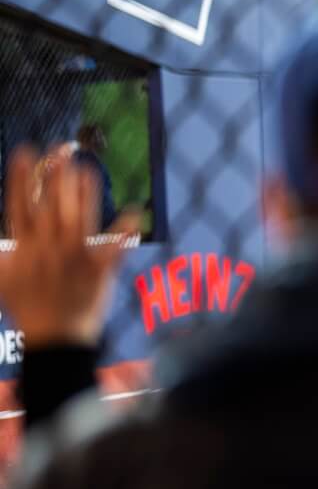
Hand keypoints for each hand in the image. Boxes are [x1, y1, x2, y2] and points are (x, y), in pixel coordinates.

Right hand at [0, 145, 138, 346]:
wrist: (54, 339)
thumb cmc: (26, 306)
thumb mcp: (2, 275)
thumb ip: (1, 251)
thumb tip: (1, 237)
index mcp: (24, 246)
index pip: (20, 204)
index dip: (22, 177)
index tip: (25, 151)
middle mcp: (49, 248)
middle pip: (52, 206)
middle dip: (56, 177)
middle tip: (62, 149)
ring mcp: (75, 259)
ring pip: (80, 220)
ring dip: (84, 194)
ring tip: (88, 169)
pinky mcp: (99, 272)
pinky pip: (113, 249)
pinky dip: (123, 232)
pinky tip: (134, 212)